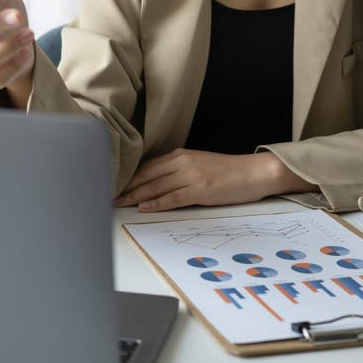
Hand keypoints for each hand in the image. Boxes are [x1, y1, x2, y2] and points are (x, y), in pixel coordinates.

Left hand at [115, 148, 310, 211]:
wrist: (253, 173)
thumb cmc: (227, 172)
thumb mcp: (199, 165)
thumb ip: (178, 171)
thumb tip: (157, 184)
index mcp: (180, 155)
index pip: (147, 166)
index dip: (129, 177)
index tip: (114, 185)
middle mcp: (182, 162)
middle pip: (147, 176)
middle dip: (126, 187)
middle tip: (108, 196)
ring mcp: (191, 175)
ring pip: (156, 187)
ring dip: (135, 197)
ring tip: (119, 204)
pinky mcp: (200, 190)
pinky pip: (173, 198)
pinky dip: (156, 203)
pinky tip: (143, 208)